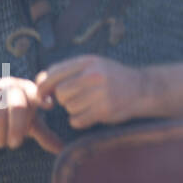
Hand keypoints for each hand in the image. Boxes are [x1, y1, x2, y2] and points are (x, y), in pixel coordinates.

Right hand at [0, 77, 63, 153]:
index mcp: (30, 91)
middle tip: (15, 145)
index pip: (37, 94)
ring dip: (0, 133)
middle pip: (17, 108)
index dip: (43, 98)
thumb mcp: (28, 121)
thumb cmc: (11, 113)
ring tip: (1, 143)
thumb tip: (61, 150)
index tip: (50, 106)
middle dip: (16, 129)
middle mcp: (14, 86)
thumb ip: (43, 134)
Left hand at [35, 55, 149, 128]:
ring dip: (75, 109)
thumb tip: (39, 83)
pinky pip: (77, 121)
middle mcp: (94, 75)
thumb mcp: (93, 65)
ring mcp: (101, 93)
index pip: (53, 74)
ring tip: (91, 103)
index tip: (43, 95)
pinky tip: (93, 113)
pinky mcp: (105, 110)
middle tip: (78, 97)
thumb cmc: (112, 77)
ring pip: (70, 108)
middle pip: (61, 93)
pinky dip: (81, 120)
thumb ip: (68, 71)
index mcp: (88, 61)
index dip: (43, 87)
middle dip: (64, 99)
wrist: (143, 88)